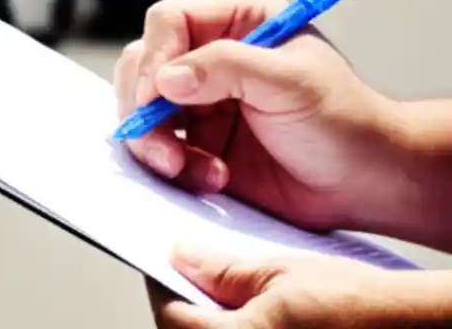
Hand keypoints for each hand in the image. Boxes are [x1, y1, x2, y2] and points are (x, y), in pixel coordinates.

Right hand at [114, 0, 410, 232]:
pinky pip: (156, 146)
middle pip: (143, 64)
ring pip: (140, 108)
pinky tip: (212, 178)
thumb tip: (165, 78)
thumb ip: (226, 69)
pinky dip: (172, 167)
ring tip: (185, 168)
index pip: (170, 21)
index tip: (157, 97)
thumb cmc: (343, 121)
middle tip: (161, 145)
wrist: (362, 184)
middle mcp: (211, 53)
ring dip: (154, 143)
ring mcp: (199, 97)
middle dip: (144, 108)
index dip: (157, 57)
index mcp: (238, 18)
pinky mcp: (195, 139)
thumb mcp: (290, 83)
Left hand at [148, 247, 451, 327]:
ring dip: (213, 323)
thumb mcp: (285, 273)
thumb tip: (183, 257)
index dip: (164, 285)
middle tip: (194, 278)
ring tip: (230, 296)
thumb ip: (225, 270)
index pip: (171, 316)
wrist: (415, 328)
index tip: (167, 264)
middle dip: (187, 308)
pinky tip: (256, 316)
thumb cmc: (363, 308)